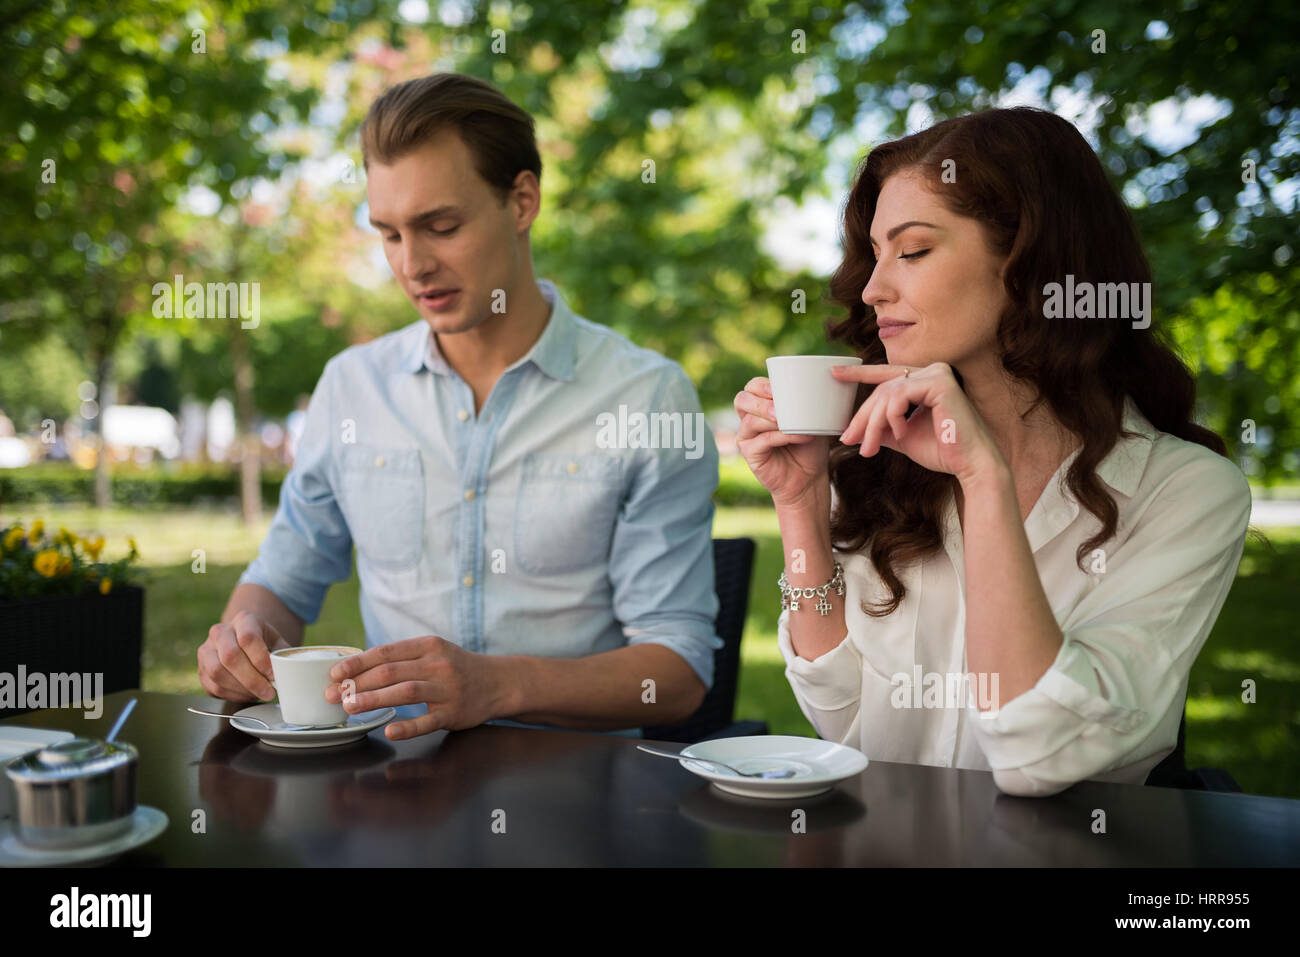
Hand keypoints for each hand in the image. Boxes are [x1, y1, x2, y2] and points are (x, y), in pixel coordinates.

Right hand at [197, 610, 289, 701]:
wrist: (242, 640)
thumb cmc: (264, 643)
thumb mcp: (277, 642)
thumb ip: (283, 655)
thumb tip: (290, 674)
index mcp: (243, 620)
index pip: (248, 638)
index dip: (261, 660)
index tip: (273, 675)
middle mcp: (220, 631)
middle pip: (230, 656)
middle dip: (252, 679)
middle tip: (268, 692)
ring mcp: (206, 650)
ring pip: (218, 672)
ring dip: (241, 689)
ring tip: (259, 694)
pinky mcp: (201, 669)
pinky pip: (213, 686)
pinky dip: (232, 695)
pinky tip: (247, 695)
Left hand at [324, 636, 510, 739]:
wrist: (498, 682)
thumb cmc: (457, 668)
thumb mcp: (433, 653)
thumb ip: (402, 659)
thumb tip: (356, 670)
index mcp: (428, 646)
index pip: (386, 652)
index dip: (357, 663)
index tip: (334, 673)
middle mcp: (438, 664)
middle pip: (391, 671)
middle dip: (357, 683)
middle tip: (333, 695)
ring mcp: (447, 689)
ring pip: (406, 691)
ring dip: (375, 699)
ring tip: (350, 707)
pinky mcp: (454, 713)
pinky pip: (428, 720)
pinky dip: (408, 726)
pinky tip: (389, 731)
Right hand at [733, 376, 829, 510]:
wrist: (809, 477)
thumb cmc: (809, 446)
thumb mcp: (810, 419)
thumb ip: (805, 403)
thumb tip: (812, 385)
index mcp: (761, 406)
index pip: (752, 387)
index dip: (762, 385)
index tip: (781, 387)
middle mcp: (749, 419)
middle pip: (742, 400)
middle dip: (760, 401)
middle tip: (778, 406)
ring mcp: (747, 437)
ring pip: (749, 421)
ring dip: (772, 419)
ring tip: (793, 422)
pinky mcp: (750, 454)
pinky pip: (760, 441)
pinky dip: (780, 436)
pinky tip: (798, 436)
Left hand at [833, 362, 1003, 484]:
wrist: (969, 466)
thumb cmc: (942, 451)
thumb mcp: (902, 436)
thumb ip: (882, 427)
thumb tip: (855, 429)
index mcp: (924, 381)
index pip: (885, 376)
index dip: (858, 374)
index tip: (834, 374)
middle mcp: (932, 371)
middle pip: (882, 389)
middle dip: (862, 417)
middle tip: (848, 439)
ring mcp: (937, 373)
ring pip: (887, 394)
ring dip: (873, 423)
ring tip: (870, 447)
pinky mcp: (940, 382)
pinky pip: (900, 395)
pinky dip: (894, 417)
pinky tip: (901, 434)